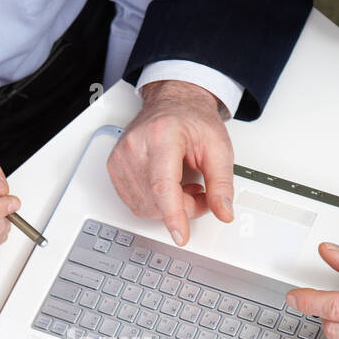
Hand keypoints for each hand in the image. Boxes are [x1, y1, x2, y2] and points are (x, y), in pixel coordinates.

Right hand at [108, 81, 234, 245]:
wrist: (173, 103)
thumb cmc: (192, 120)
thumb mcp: (219, 148)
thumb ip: (222, 183)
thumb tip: (223, 212)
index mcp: (161, 136)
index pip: (163, 185)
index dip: (173, 214)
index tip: (181, 234)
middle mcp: (136, 146)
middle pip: (157, 201)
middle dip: (184, 207)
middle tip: (201, 192)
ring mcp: (121, 158)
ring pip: (145, 207)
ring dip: (169, 206)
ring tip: (183, 185)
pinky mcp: (114, 168)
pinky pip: (135, 203)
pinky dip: (155, 203)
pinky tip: (167, 187)